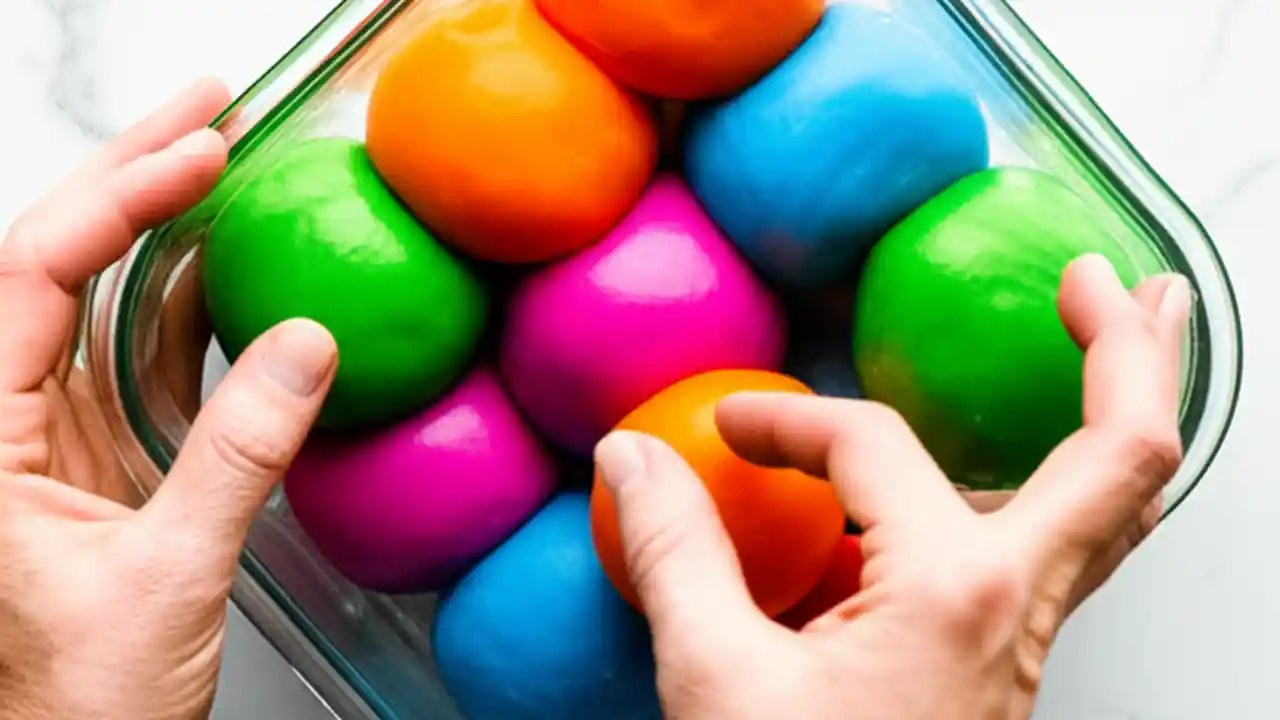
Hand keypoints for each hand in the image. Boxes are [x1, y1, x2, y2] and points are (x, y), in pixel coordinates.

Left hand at [0, 80, 337, 719]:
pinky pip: (153, 360)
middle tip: (207, 105)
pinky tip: (235, 267)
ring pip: (109, 300)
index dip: (115, 198)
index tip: (199, 154)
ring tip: (226, 157)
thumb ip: (237, 456)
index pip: (31, 274)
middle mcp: (11, 417)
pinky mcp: (115, 459)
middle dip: (134, 171)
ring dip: (169, 226)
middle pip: (62, 259)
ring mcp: (63, 435)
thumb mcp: (166, 577)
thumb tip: (303, 348)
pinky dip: (198, 307)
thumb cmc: (72, 703)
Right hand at [594, 254, 1190, 719]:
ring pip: (1120, 504)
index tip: (728, 434)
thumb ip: (675, 554)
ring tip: (1127, 339)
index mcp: (952, 592)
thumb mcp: (716, 683)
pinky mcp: (1007, 658)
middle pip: (1127, 454)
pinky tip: (1037, 466)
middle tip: (1117, 276)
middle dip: (1133, 350)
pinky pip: (1071, 546)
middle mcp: (1018, 603)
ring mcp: (1027, 633)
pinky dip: (1075, 478)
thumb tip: (633, 462)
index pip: (869, 449)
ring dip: (1130, 408)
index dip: (786, 422)